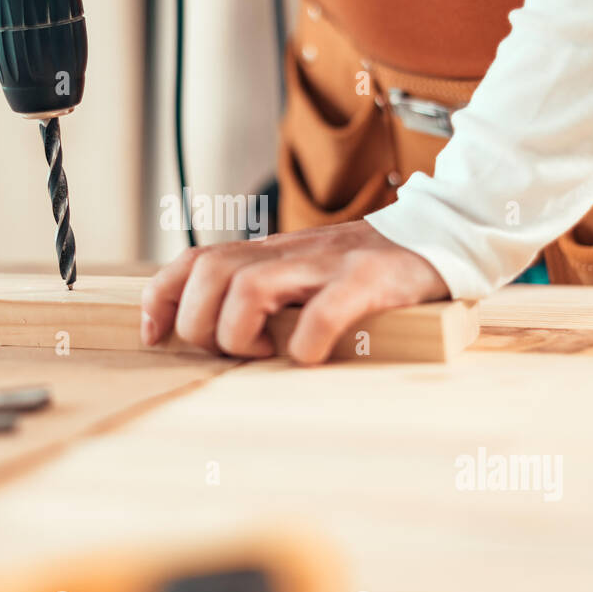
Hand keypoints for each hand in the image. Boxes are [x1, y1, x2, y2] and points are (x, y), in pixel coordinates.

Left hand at [140, 220, 447, 364]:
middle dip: (200, 322)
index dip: (162, 297)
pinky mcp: (367, 281)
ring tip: (263, 352)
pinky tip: (310, 356)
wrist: (437, 235)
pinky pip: (323, 311)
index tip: (155, 337)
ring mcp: (326, 264)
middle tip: (230, 350)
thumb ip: (261, 292)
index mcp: (268, 252)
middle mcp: (289, 252)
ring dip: (240, 331)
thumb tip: (209, 336)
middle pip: (210, 272)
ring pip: (250, 287)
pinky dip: (306, 342)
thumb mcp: (301, 273)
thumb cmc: (362, 269)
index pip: (194, 260)